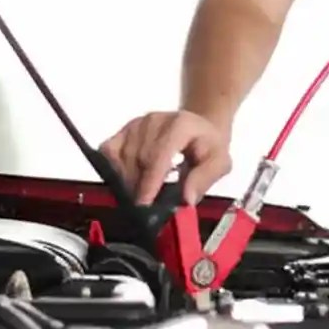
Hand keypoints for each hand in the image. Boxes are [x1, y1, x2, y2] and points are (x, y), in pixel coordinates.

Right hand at [98, 110, 231, 205]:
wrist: (198, 128)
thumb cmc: (208, 147)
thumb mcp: (219, 162)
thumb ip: (204, 179)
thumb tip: (186, 199)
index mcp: (180, 125)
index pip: (159, 154)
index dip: (149, 180)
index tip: (143, 204)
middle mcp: (154, 120)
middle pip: (137, 158)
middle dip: (138, 186)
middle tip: (144, 208)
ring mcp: (137, 123)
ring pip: (121, 156)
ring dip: (126, 180)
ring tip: (138, 196)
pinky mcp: (124, 129)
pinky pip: (108, 150)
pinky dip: (112, 167)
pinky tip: (124, 180)